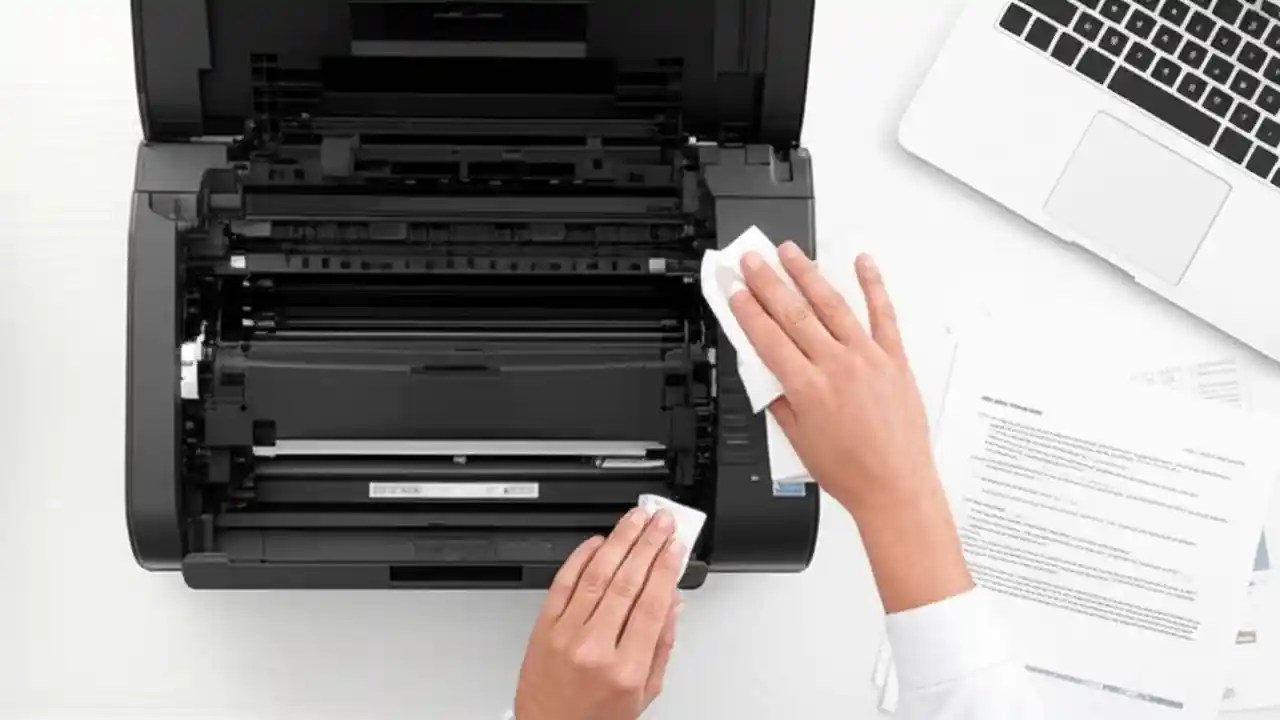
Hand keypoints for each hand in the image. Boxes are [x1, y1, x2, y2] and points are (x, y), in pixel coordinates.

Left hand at [514, 509, 683, 719]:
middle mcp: (594, 648)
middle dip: (648, 545)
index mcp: (625, 669)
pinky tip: (598, 541)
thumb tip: (672, 604)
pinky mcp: (543, 628)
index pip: (651, 605)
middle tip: (662, 521)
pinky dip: (581, 557)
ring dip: (619, 541)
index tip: (676, 547)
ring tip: (635, 520)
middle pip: (627, 582)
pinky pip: (563, 583)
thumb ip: (661, 647)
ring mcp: (565, 635)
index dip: (666, 569)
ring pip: (596, 575)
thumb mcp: (644, 695)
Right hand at [729, 244, 971, 612]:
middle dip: (769, 282)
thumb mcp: (799, 441)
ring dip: (808, 275)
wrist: (896, 488)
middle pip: (794, 314)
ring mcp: (868, 359)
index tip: (736, 291)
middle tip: (753, 259)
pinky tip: (862, 264)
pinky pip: (883, 315)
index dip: (748, 311)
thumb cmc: (851, 473)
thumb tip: (769, 374)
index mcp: (807, 389)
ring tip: (791, 252)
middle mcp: (837, 367)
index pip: (768, 338)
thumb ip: (782, 402)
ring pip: (832, 306)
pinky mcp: (894, 360)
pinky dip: (873, 286)